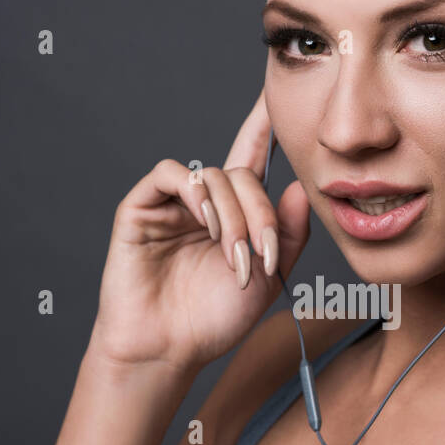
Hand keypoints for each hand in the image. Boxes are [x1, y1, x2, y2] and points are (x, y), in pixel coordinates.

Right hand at [86, 89, 310, 374]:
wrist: (169, 349)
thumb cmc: (214, 319)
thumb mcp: (269, 278)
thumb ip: (289, 234)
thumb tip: (302, 187)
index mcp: (233, 216)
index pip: (250, 159)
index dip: (263, 126)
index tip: (277, 94)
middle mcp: (203, 204)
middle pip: (242, 176)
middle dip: (259, 214)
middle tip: (261, 256)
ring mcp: (172, 205)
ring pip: (213, 177)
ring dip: (233, 215)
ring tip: (233, 256)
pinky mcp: (141, 208)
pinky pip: (171, 174)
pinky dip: (195, 194)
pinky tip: (206, 224)